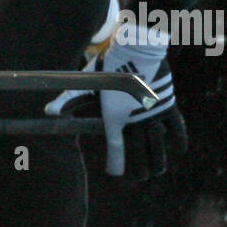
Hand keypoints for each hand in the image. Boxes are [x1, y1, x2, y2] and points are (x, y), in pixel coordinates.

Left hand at [45, 20, 186, 178]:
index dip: (115, 162)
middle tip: (141, 178)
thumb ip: (68, 99)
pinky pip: (176, 125)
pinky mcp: (167, 103)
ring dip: (158, 158)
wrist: (136, 48)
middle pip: (139, 150)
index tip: (114, 174)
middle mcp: (135, 119)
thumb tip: (47, 112)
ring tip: (158, 171)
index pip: (115, 147)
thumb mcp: (87, 83)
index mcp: (115, 117)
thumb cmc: (108, 65)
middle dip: (140, 166)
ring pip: (157, 143)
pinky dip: (178, 138)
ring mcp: (153, 112)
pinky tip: (179, 150)